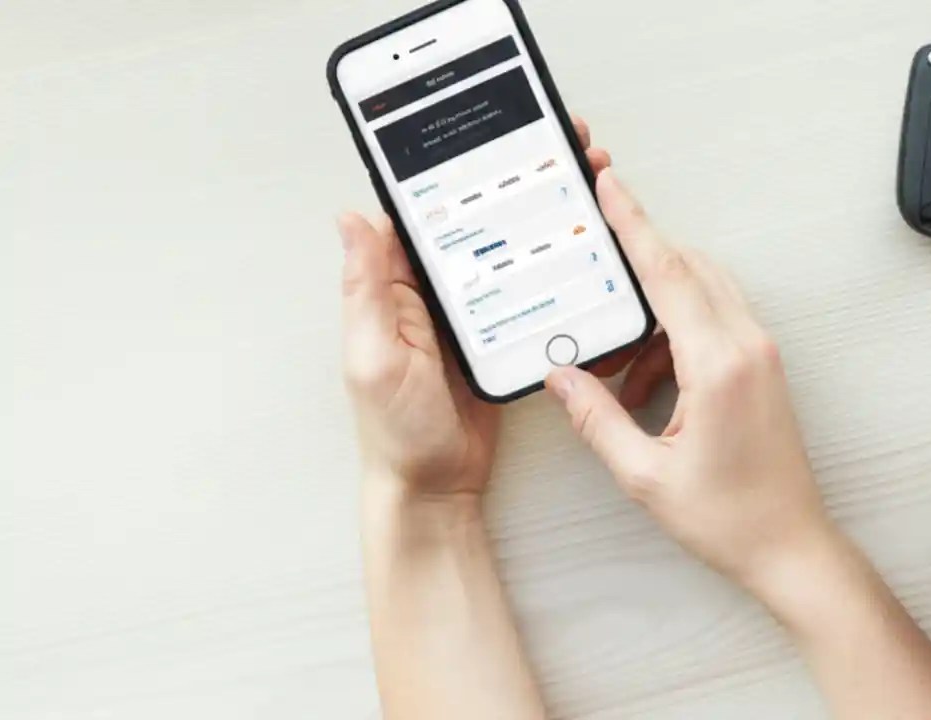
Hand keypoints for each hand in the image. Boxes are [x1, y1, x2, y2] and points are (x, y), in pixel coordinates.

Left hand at [341, 116, 617, 496]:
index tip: (491, 136)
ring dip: (537, 213)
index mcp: (394, 284)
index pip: (422, 211)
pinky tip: (579, 243)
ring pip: (504, 247)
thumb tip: (351, 217)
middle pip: (473, 219)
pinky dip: (549, 262)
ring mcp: (468, 310)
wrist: (437, 488)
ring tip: (580, 180)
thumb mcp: (374, 358)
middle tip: (558, 145)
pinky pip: (524, 286)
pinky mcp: (499, 332)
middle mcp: (431, 289)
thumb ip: (365, 289)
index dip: (454, 170)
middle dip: (512, 180)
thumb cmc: (397, 432)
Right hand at [544, 169, 833, 595]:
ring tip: (618, 360)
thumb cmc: (729, 518)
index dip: (634, 225)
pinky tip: (646, 382)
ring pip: (701, 291)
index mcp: (718, 365)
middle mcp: (747, 347)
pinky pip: (714, 320)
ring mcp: (760, 353)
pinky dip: (675, 332)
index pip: (668, 273)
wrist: (790, 545)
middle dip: (636, 261)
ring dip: (655, 306)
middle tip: (593, 265)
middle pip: (686, 269)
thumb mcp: (644, 475)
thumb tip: (560, 377)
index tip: (611, 187)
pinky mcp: (762, 367)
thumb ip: (596, 417)